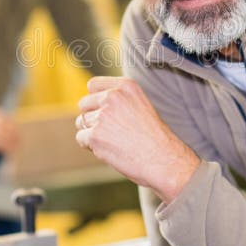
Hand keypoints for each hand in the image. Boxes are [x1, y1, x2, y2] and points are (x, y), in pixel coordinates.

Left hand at [76, 77, 199, 202]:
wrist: (164, 160)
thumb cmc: (154, 138)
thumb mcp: (141, 106)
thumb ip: (118, 100)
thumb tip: (92, 105)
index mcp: (126, 86)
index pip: (93, 85)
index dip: (95, 100)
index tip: (103, 112)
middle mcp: (113, 96)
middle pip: (84, 104)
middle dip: (92, 118)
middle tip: (112, 132)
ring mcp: (103, 115)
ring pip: (81, 123)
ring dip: (92, 133)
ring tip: (114, 141)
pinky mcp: (95, 135)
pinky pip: (81, 138)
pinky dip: (91, 147)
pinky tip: (110, 150)